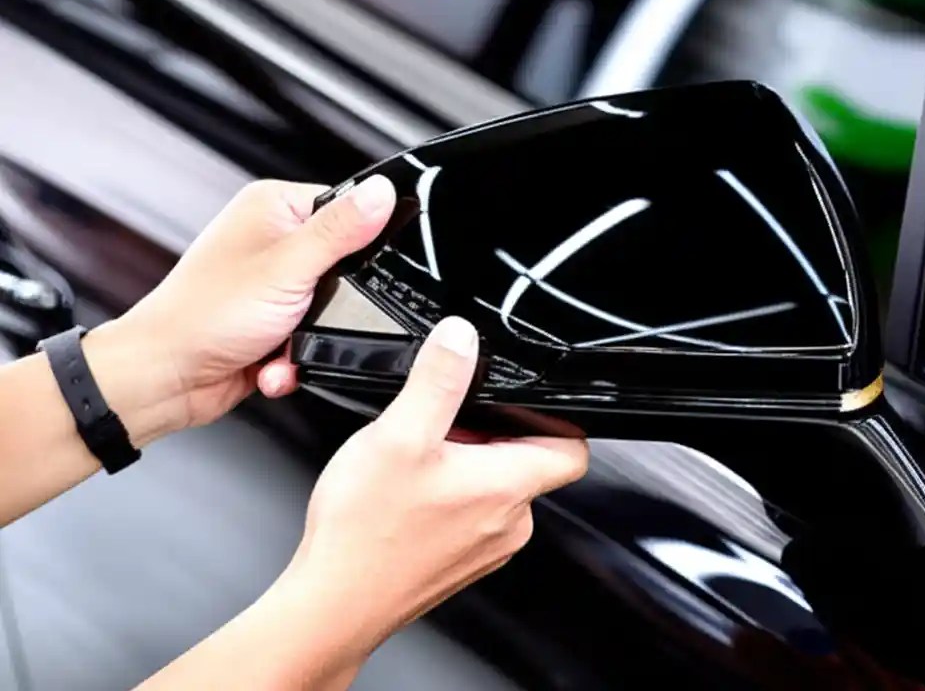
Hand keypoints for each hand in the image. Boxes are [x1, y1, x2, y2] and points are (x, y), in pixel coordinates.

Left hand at [113, 176, 395, 433]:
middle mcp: (270, 240)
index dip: (361, 242)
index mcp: (272, 208)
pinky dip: (297, 356)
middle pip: (344, 264)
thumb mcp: (288, 267)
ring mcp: (271, 283)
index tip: (353, 270)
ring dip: (314, 335)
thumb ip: (340, 230)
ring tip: (286, 342)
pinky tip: (275, 361)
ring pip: (330, 307)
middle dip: (335, 303)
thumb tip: (381, 193)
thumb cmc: (202, 316)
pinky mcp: (272, 320)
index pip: (346, 207)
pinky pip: (311, 335)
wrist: (165, 377)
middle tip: (313, 311)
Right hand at [277, 316, 588, 654]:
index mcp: (509, 487)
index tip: (522, 401)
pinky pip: (472, 515)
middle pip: (528, 461)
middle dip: (491, 434)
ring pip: (497, 488)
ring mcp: (486, 548)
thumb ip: (437, 380)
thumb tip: (461, 338)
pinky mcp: (460, 563)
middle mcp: (509, 523)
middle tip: (444, 426)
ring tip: (419, 461)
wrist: (332, 605)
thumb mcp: (399, 435)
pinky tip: (407, 494)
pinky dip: (449, 496)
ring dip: (466, 465)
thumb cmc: (365, 534)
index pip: (573, 448)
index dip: (557, 416)